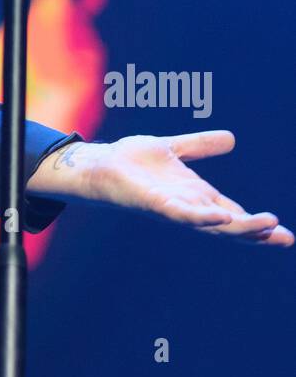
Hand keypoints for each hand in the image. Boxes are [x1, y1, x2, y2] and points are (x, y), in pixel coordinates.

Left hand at [32, 131, 293, 244]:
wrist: (100, 164)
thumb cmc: (133, 162)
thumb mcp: (175, 149)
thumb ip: (200, 145)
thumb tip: (231, 138)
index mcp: (197, 196)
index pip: (235, 213)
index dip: (259, 225)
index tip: (287, 236)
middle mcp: (189, 207)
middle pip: (230, 226)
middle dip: (257, 233)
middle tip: (285, 238)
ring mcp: (173, 208)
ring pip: (212, 224)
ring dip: (239, 227)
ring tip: (266, 225)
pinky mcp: (155, 204)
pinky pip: (183, 215)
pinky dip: (203, 216)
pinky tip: (222, 215)